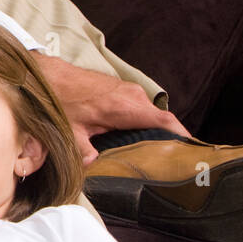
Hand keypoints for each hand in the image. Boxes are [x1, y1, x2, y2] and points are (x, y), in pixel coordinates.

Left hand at [33, 54, 188, 163]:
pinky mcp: (125, 90)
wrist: (51, 75)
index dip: (181, 136)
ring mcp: (130, 91)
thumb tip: (91, 166)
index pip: (165, 121)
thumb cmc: (60, 101)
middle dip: (168, 141)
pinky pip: (142, 109)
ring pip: (151, 115)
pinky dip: (143, 122)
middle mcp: (133, 96)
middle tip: (170, 163)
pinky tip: (136, 138)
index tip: (191, 153)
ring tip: (154, 153)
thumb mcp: (70, 130)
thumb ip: (83, 150)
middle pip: (162, 121)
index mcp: (125, 107)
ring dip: (153, 131)